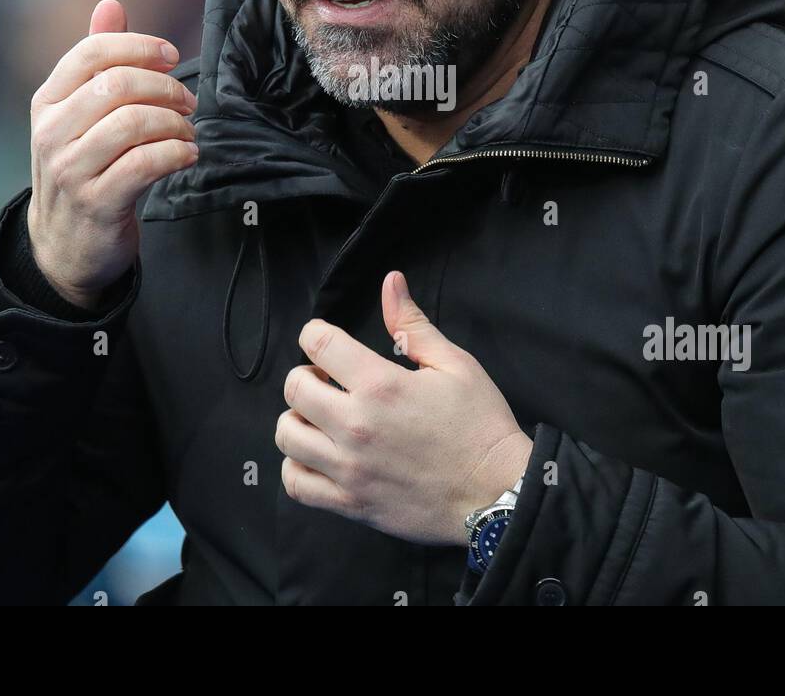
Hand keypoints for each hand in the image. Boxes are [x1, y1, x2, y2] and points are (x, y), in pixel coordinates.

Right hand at [27, 0, 197, 309]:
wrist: (65, 245)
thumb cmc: (83, 168)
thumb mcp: (79, 113)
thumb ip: (96, 60)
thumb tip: (110, 4)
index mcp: (47, 102)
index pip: (90, 53)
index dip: (138, 46)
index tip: (171, 56)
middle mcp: (52, 132)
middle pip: (116, 85)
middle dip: (164, 87)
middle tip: (187, 102)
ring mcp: (71, 169)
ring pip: (133, 123)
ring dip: (174, 124)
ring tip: (187, 133)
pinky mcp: (96, 202)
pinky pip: (145, 164)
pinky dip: (176, 154)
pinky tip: (186, 155)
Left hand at [275, 270, 533, 545]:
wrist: (497, 492)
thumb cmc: (481, 426)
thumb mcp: (455, 365)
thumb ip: (413, 325)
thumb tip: (390, 281)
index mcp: (381, 385)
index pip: (317, 343)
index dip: (317, 334)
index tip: (328, 342)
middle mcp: (356, 425)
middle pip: (294, 388)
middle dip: (307, 375)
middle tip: (330, 381)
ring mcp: (349, 468)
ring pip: (287, 435)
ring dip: (299, 419)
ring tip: (323, 418)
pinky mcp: (350, 503)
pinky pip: (296, 484)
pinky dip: (297, 467)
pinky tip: (319, 455)